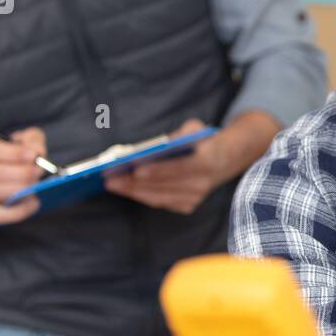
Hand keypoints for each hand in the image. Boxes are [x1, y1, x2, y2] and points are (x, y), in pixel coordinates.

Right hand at [0, 127, 45, 224]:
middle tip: (39, 172)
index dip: (13, 153)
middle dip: (20, 173)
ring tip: (37, 185)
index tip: (33, 155)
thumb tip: (38, 152)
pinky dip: (19, 211)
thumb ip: (33, 140)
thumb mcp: (23, 141)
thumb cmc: (12, 155)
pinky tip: (34, 202)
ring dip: (20, 190)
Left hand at [104, 118, 227, 214]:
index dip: (156, 170)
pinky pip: (160, 202)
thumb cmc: (203, 141)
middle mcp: (202, 185)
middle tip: (110, 179)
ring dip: (133, 192)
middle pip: (163, 186)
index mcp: (206, 163)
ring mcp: (195, 199)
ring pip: (158, 197)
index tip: (134, 169)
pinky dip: (141, 195)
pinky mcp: (188, 206)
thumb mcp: (195, 129)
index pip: (178, 168)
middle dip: (134, 183)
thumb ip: (178, 135)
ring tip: (112, 184)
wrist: (226, 160)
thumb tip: (153, 147)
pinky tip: (126, 189)